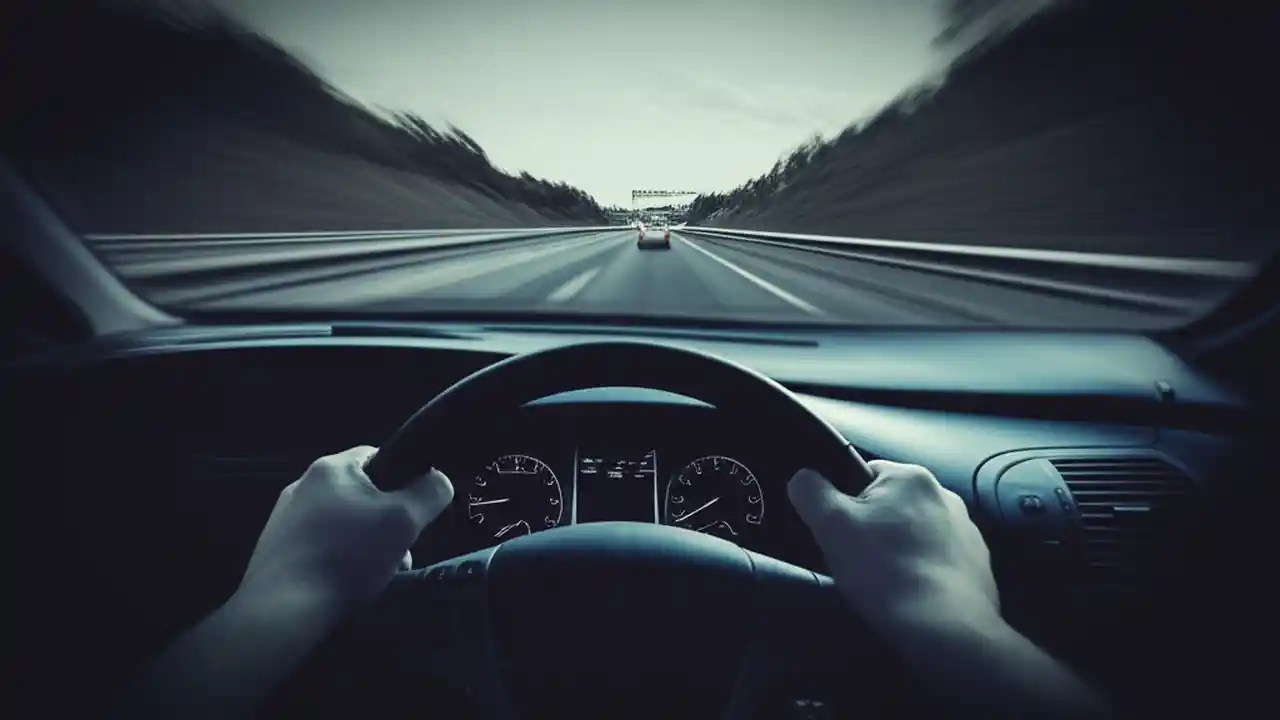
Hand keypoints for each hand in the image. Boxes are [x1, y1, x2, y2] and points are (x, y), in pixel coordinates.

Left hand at [237, 445, 453, 617]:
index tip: (415, 513)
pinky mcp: (276, 548)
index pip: (380, 456)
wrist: (282, 610)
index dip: (405, 481)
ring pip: (343, 522)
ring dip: (365, 543)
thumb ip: (430, 492)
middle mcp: (302, 484)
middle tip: (401, 551)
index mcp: (331, 467)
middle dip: (387, 522)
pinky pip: (321, 545)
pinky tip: (345, 583)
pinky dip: (339, 559)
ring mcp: (284, 517)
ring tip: (376, 574)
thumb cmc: (347, 556)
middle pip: (362, 494)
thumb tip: (438, 481)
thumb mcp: (404, 520)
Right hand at [787, 460, 999, 633]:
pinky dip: (925, 572)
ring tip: (886, 582)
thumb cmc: (885, 571)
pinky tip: (913, 594)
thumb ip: (811, 491)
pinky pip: (940, 561)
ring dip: (901, 550)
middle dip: (873, 529)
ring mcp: (968, 531)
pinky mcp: (978, 564)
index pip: (864, 474)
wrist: (945, 629)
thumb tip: (803, 478)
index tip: (838, 533)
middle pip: (891, 506)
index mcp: (911, 477)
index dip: (843, 503)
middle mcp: (946, 495)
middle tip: (858, 561)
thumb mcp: (831, 526)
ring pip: (916, 534)